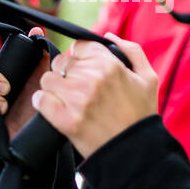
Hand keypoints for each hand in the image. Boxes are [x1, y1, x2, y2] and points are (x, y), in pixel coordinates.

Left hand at [30, 33, 158, 158]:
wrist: (135, 152)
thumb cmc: (141, 116)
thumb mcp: (148, 78)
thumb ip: (131, 50)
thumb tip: (108, 36)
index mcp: (110, 64)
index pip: (79, 46)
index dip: (79, 57)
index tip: (83, 69)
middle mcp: (91, 78)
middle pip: (61, 62)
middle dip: (67, 74)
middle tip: (78, 89)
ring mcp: (77, 99)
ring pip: (48, 80)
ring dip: (54, 89)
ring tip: (68, 100)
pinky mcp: (65, 119)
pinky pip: (40, 100)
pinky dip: (44, 103)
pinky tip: (56, 109)